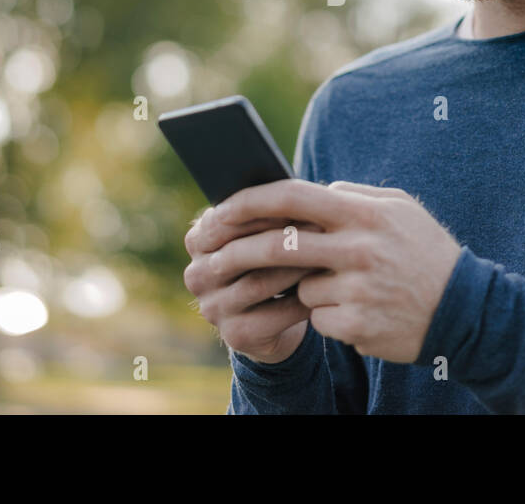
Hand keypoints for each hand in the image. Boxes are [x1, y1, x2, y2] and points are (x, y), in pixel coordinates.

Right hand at [183, 205, 322, 363]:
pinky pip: (273, 316)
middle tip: (321, 225)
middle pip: (240, 251)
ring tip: (327, 254)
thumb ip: (264, 210)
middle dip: (284, 237)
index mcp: (197, 240)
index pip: (224, 220)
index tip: (301, 200)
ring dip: (296, 267)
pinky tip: (324, 288)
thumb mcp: (262, 232)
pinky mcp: (234, 335)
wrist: (272, 317)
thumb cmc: (272, 259)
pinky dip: (301, 300)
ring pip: (258, 283)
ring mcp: (212, 308)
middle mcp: (197, 275)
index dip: (264, 210)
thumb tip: (294, 189)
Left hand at [212, 179, 462, 363]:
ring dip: (307, 287)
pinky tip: (359, 310)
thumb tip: (308, 190)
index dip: (248, 201)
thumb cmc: (424, 252)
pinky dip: (327, 314)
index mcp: (364, 212)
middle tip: (211, 257)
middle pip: (279, 245)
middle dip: (237, 251)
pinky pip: (318, 317)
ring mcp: (357, 289)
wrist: (465, 311)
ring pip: (300, 286)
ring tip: (346, 286)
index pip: (292, 196)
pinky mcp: (356, 325)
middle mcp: (359, 248)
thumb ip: (352, 194)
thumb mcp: (399, 208)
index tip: (220, 209)